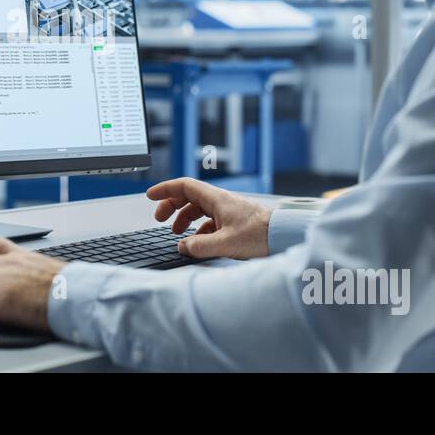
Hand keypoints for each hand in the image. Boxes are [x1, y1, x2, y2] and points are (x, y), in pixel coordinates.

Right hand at [148, 177, 272, 259]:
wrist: (284, 235)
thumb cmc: (261, 234)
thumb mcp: (225, 243)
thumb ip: (200, 247)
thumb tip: (183, 247)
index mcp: (216, 199)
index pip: (184, 186)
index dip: (165, 190)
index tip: (150, 196)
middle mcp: (221, 201)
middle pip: (188, 197)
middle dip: (170, 206)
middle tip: (159, 219)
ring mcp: (227, 210)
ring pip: (198, 209)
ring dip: (184, 218)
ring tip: (177, 233)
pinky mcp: (233, 221)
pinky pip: (209, 221)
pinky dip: (198, 229)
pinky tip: (198, 242)